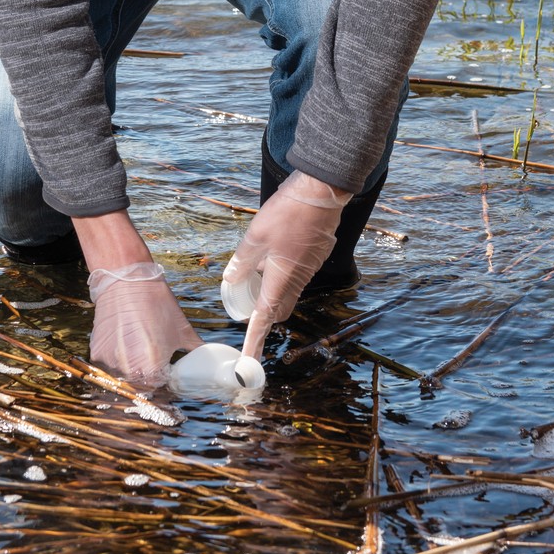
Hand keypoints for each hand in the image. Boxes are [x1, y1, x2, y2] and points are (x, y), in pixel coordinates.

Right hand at [87, 262, 201, 382]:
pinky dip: (116, 362)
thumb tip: (205, 361)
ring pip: (123, 379)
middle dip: (149, 379)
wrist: (126, 281)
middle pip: (141, 387)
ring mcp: (110, 361)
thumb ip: (195, 350)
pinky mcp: (97, 353)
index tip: (166, 373)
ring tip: (137, 352)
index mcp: (153, 365)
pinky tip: (124, 346)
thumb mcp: (182, 328)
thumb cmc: (155, 302)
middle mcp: (129, 367)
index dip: (165, 382)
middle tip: (153, 363)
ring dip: (131, 372)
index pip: (160, 389)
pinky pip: (108, 367)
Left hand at [223, 171, 350, 360]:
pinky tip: (272, 254)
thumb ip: (242, 261)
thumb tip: (231, 279)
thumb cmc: (287, 213)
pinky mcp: (315, 256)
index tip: (249, 361)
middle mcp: (297, 279)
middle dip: (263, 315)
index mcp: (281, 279)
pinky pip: (296, 274)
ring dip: (272, 290)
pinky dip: (282, 274)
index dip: (255, 341)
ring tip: (254, 274)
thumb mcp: (256, 235)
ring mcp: (309, 268)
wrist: (322, 193)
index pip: (265, 318)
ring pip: (288, 290)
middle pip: (279, 308)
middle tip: (244, 305)